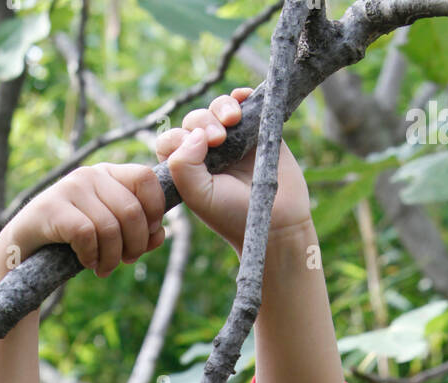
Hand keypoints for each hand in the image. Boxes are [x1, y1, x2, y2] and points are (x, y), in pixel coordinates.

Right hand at [0, 163, 166, 276]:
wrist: (26, 249)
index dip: (155, 210)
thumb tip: (160, 234)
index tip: (148, 235)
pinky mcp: (51, 208)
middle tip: (125, 262)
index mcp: (109, 174)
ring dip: (112, 258)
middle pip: (132, 210)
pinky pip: (86, 234)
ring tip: (103, 268)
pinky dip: (91, 256)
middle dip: (134, 246)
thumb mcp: (112, 235)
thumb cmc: (74, 242)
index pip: (146, 178)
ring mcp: (69, 188)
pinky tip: (86, 262)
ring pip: (110, 227)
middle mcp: (90, 174)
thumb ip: (140, 233)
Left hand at [155, 89, 311, 255]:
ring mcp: (233, 139)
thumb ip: (184, 166)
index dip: (179, 138)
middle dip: (203, 122)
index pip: (170, 141)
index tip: (199, 152)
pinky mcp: (257, 129)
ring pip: (217, 108)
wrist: (277, 222)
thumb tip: (196, 132)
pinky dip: (241, 95)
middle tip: (219, 139)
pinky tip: (244, 98)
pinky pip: (245, 102)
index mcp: (188, 169)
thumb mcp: (198, 196)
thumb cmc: (234, 215)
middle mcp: (207, 152)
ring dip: (221, 106)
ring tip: (233, 120)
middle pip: (194, 120)